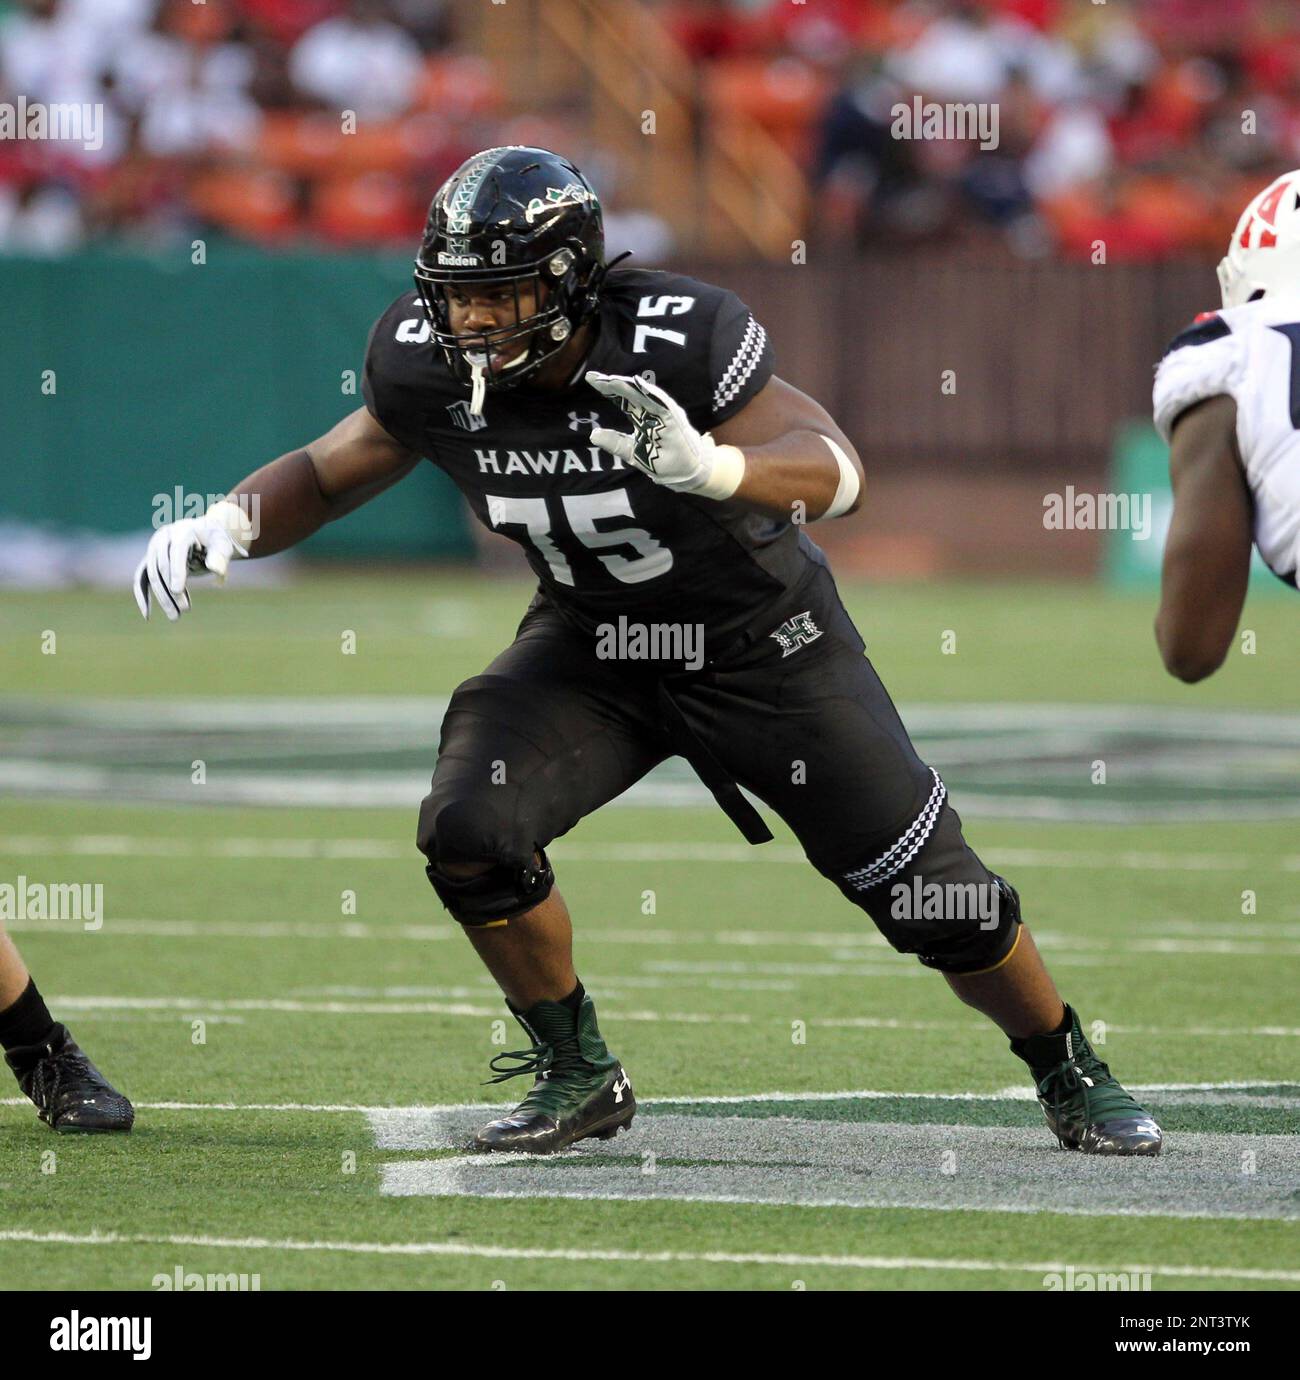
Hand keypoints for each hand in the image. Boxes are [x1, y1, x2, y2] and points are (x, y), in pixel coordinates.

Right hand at [133, 501, 250, 621]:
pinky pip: (142, 578)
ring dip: (162, 597)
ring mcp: (154, 549)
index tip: (177, 590)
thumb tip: (215, 569)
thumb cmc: (215, 541)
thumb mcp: (223, 545)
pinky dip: (143, 595)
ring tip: (175, 617)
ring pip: (152, 575)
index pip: (177, 550)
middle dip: (171, 590)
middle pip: (162, 566)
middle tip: (185, 610)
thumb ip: (220, 557)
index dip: (176, 570)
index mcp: (182, 531)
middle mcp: (163, 538)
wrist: (204, 533)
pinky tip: (147, 614)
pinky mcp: (150, 560)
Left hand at [585, 371, 744, 499]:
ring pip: (645, 396)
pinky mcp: (674, 421)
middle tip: (596, 377)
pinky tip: (639, 386)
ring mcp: (665, 415)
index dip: (609, 390)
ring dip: (630, 387)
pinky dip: (651, 395)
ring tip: (613, 381)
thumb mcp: (633, 453)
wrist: (687, 473)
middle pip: (632, 394)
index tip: (591, 379)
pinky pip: (662, 405)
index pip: (623, 400)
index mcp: (643, 417)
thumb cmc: (663, 461)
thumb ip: (616, 443)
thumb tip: (593, 434)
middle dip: (615, 385)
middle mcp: (653, 412)